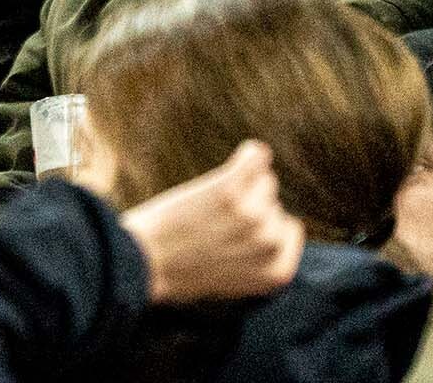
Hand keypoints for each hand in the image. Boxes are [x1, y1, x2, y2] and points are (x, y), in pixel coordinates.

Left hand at [118, 140, 304, 306]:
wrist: (143, 263)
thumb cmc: (182, 271)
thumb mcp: (234, 280)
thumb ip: (261, 258)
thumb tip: (286, 223)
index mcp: (276, 274)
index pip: (290, 230)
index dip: (263, 227)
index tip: (238, 232)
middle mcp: (269, 246)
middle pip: (275, 204)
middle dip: (251, 208)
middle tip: (215, 222)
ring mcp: (252, 216)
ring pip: (265, 181)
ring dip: (243, 185)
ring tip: (211, 203)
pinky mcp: (229, 190)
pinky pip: (256, 157)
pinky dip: (251, 153)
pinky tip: (245, 153)